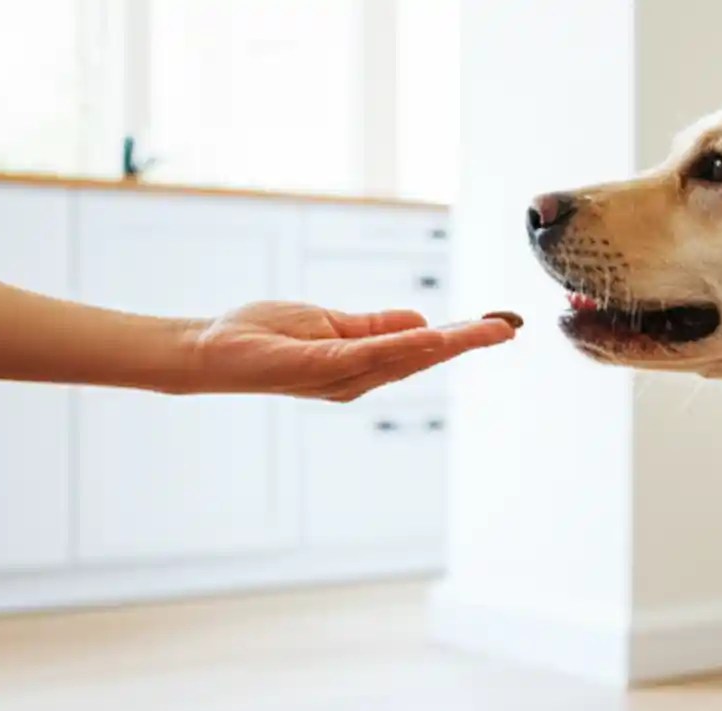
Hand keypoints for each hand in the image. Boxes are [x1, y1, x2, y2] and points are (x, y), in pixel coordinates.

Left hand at [185, 302, 514, 400]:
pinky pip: (372, 355)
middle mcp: (360, 378)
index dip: (463, 338)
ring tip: (488, 330)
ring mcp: (343, 376)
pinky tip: (434, 334)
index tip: (500, 326)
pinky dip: (406, 344)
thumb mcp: (331, 324)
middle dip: (471, 342)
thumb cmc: (262, 337)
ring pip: (408, 357)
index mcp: (364, 365)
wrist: (211, 350)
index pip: (423, 349)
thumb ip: (377, 325)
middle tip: (511, 328)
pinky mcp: (322, 366)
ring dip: (451, 344)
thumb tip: (424, 321)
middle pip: (426, 357)